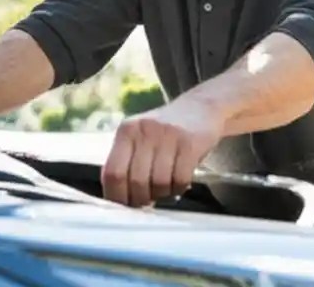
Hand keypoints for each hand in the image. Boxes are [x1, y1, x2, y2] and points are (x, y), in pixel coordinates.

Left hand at [101, 96, 223, 207]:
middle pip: (136, 181)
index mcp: (126, 131)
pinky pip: (180, 179)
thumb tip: (119, 199)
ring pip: (159, 183)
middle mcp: (144, 131)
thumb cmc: (165, 131)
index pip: (112, 173)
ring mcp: (168, 135)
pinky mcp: (190, 143)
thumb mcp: (139, 138)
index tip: (124, 206)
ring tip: (164, 189)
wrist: (200, 107)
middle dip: (141, 199)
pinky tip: (179, 183)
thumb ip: (127, 163)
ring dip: (162, 194)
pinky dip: (178, 188)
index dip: (116, 196)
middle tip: (147, 201)